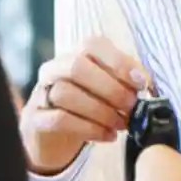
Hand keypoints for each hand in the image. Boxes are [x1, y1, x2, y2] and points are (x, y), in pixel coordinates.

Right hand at [20, 36, 147, 174]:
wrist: (54, 135)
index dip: (119, 62)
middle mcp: (55, 68)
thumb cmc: (88, 104)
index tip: (142, 83)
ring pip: (66, 93)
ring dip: (101, 111)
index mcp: (76, 53)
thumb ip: (125, 81)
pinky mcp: (36, 118)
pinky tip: (108, 136)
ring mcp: (42, 92)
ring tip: (121, 124)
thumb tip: (145, 83)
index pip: (94, 45)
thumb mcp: (107, 88)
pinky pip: (59, 120)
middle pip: (77, 66)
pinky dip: (89, 128)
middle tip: (131, 107)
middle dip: (110, 88)